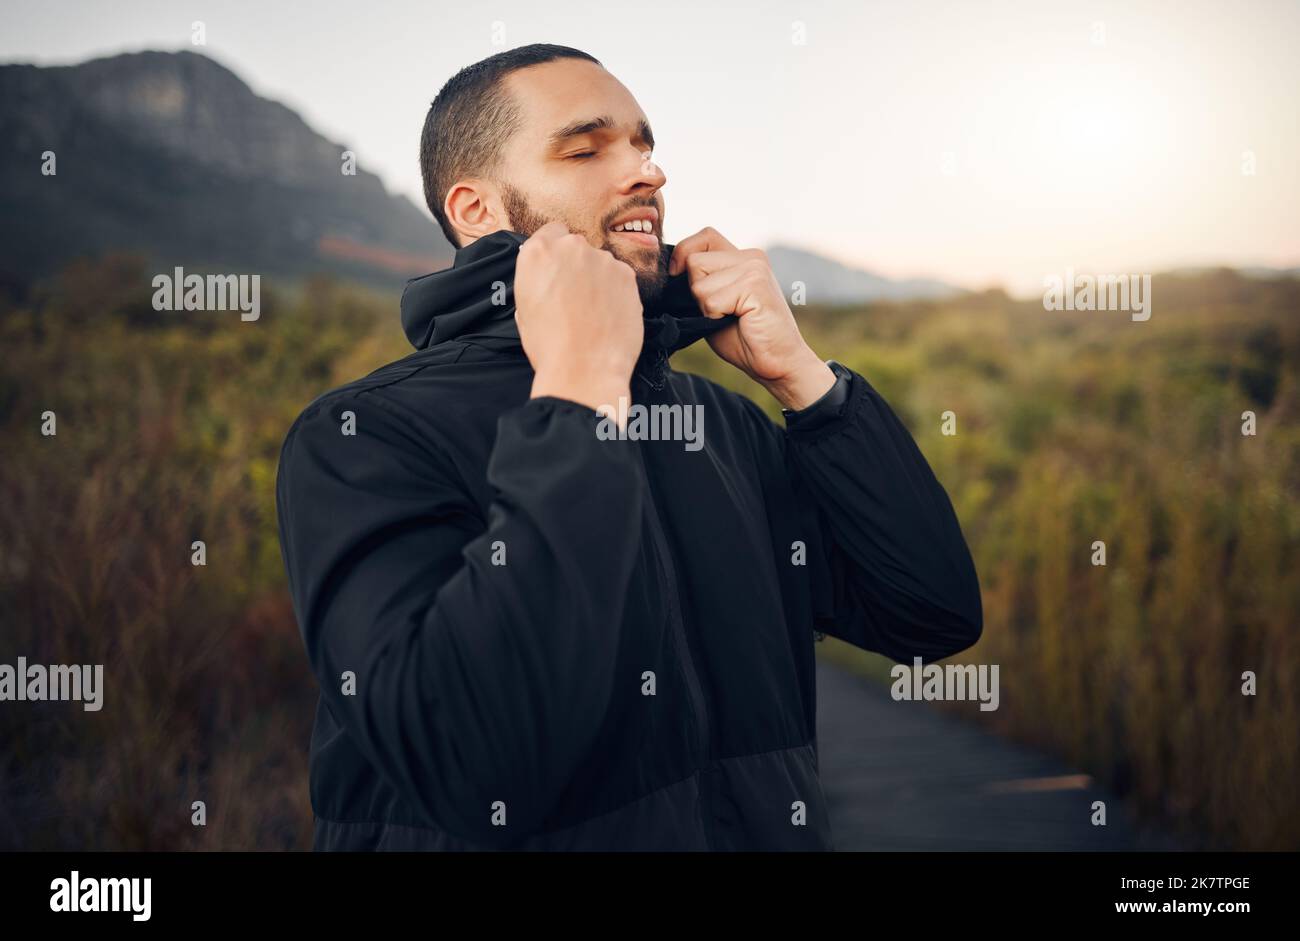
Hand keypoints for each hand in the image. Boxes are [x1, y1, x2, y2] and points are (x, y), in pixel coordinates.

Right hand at [515, 222, 643, 417]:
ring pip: (601, 262)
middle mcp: (570, 247)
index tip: (559, 270)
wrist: (584, 369)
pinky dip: (618, 291)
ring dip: (599, 279)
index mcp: (537, 252)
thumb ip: (536, 279)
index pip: (551, 232)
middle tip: (576, 297)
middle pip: (577, 247)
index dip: (556, 253)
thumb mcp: (525, 307)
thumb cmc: (549, 346)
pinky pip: (621, 276)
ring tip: (594, 312)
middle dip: (577, 266)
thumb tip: (547, 276)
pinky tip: (610, 315)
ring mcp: (602, 258)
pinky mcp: (628, 274)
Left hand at [669, 227, 834, 409]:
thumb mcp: (715, 303)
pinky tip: (739, 322)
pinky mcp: (755, 285)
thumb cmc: (746, 338)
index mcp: (743, 258)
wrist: (777, 362)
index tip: (678, 276)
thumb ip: (701, 283)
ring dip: (706, 308)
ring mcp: (755, 268)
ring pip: (699, 283)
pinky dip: (715, 317)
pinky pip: (711, 300)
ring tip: (731, 317)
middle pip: (694, 261)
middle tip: (721, 311)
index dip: (684, 252)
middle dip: (696, 292)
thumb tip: (671, 272)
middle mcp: (751, 257)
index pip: (704, 236)